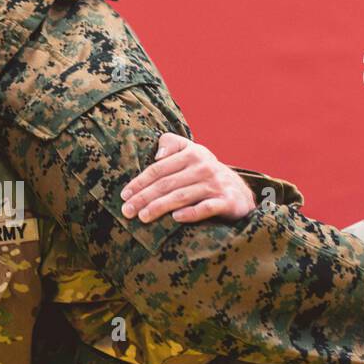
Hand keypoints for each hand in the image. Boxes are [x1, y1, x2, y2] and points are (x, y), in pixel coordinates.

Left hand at [119, 133, 255, 222]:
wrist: (239, 191)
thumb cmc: (204, 173)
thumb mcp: (190, 152)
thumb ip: (171, 145)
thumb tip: (157, 154)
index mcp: (192, 153)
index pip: (159, 168)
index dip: (140, 182)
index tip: (124, 195)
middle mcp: (204, 167)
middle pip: (167, 183)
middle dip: (144, 198)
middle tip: (127, 211)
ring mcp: (216, 184)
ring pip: (182, 196)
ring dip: (160, 207)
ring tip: (143, 217)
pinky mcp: (227, 201)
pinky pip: (206, 208)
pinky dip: (191, 213)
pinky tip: (176, 218)